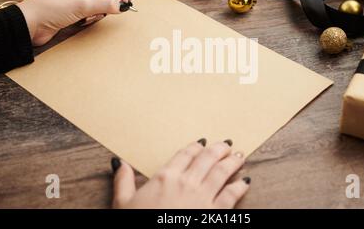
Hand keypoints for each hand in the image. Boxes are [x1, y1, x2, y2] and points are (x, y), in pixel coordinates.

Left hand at [17, 0, 127, 45]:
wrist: (27, 27)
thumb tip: (121, 6)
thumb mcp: (80, 6)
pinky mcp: (67, 9)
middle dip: (104, 2)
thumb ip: (103, 4)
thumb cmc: (48, 10)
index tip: (123, 1)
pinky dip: (88, 17)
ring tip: (89, 17)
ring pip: (93, 2)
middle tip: (113, 11)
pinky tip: (82, 22)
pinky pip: (86, 11)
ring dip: (95, 11)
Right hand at [112, 140, 250, 208]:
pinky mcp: (215, 213)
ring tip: (239, 155)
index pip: (184, 154)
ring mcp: (202, 197)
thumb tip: (118, 162)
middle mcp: (186, 182)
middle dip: (219, 149)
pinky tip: (245, 181)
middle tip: (227, 143)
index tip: (203, 142)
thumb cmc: (138, 223)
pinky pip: (231, 195)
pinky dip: (239, 186)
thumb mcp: (123, 202)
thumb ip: (123, 180)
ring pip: (221, 172)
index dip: (196, 147)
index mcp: (165, 177)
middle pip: (207, 159)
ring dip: (232, 161)